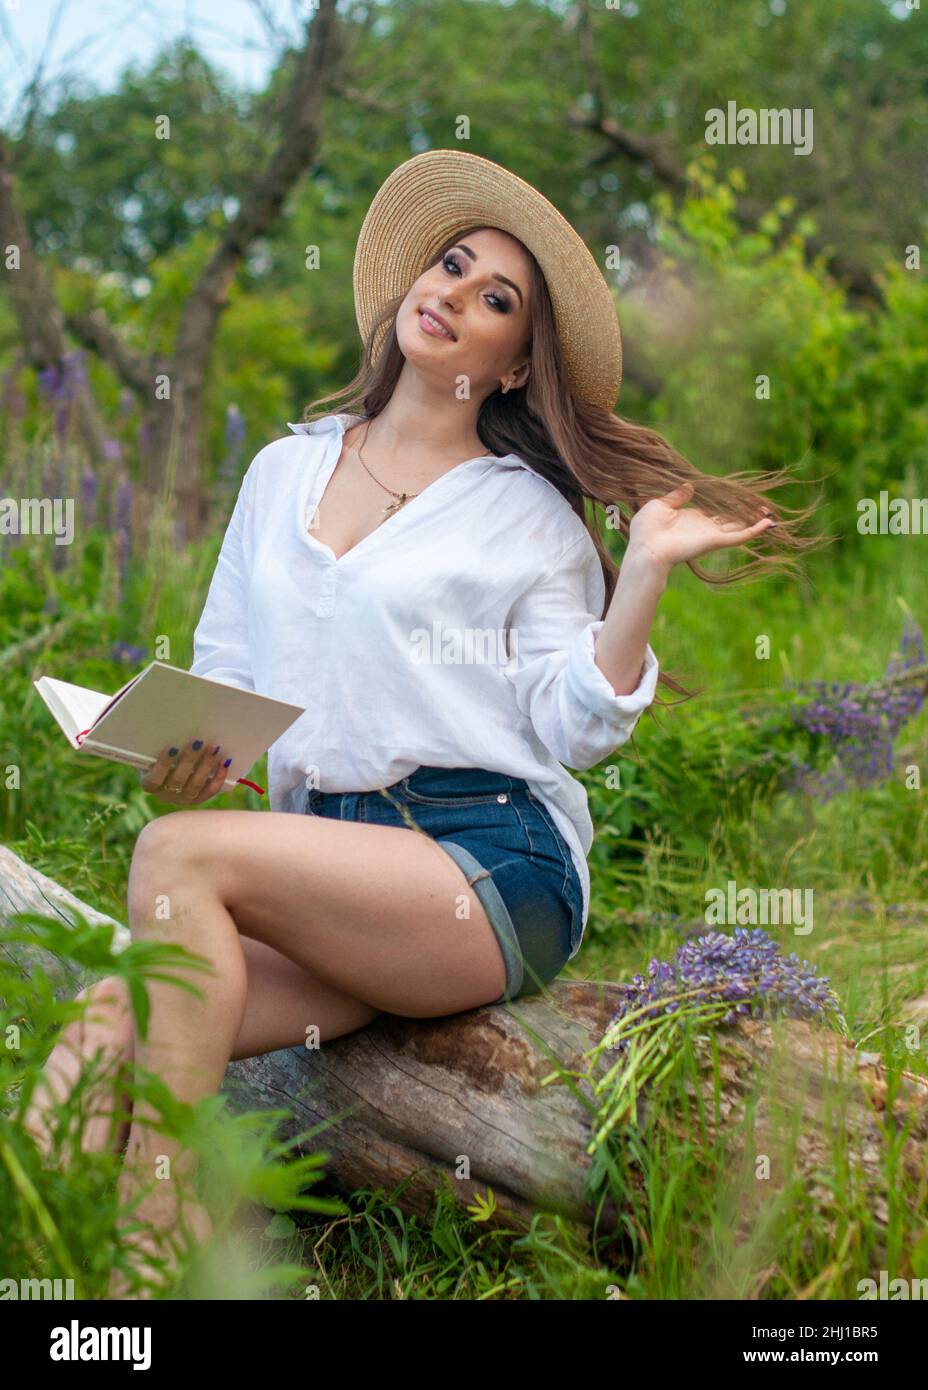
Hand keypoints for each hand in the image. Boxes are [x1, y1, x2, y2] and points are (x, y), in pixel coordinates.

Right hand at [139, 738, 231, 805]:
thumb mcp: (151, 754)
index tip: (172, 747)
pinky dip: (219, 776)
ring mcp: (183, 798)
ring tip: (214, 747)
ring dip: (206, 765)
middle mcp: (166, 795)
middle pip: (178, 780)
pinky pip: (210, 790)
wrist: (166, 774)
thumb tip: (166, 727)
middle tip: (198, 742)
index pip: (155, 778)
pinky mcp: (198, 799)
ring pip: (196, 785)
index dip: (163, 764)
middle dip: (189, 760)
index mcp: (150, 784)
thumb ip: (156, 747)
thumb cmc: (156, 758)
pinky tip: (224, 762)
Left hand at [627, 481, 775, 574]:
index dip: (725, 505)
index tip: (737, 498)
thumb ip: (676, 496)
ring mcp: (710, 535)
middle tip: (761, 507)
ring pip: (738, 527)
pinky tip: (768, 523)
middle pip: (729, 519)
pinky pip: (739, 536)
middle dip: (744, 513)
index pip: (712, 511)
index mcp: (690, 518)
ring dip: (754, 520)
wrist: (647, 548)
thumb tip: (689, 486)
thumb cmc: (647, 528)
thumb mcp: (660, 505)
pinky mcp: (715, 541)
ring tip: (769, 513)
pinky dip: (755, 530)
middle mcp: (703, 527)